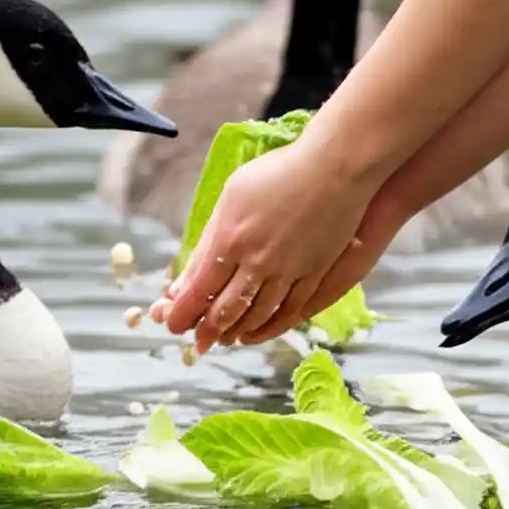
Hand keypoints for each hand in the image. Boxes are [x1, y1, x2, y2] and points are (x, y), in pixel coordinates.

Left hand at [164, 141, 375, 353]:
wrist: (334, 166)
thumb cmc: (280, 172)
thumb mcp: (232, 196)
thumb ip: (211, 237)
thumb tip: (190, 271)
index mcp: (230, 239)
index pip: (199, 289)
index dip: (184, 312)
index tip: (174, 324)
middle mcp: (256, 261)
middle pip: (226, 309)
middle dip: (207, 330)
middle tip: (196, 342)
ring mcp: (287, 270)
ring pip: (257, 314)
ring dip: (237, 331)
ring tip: (224, 339)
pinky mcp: (313, 273)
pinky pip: (289, 310)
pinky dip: (270, 326)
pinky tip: (259, 330)